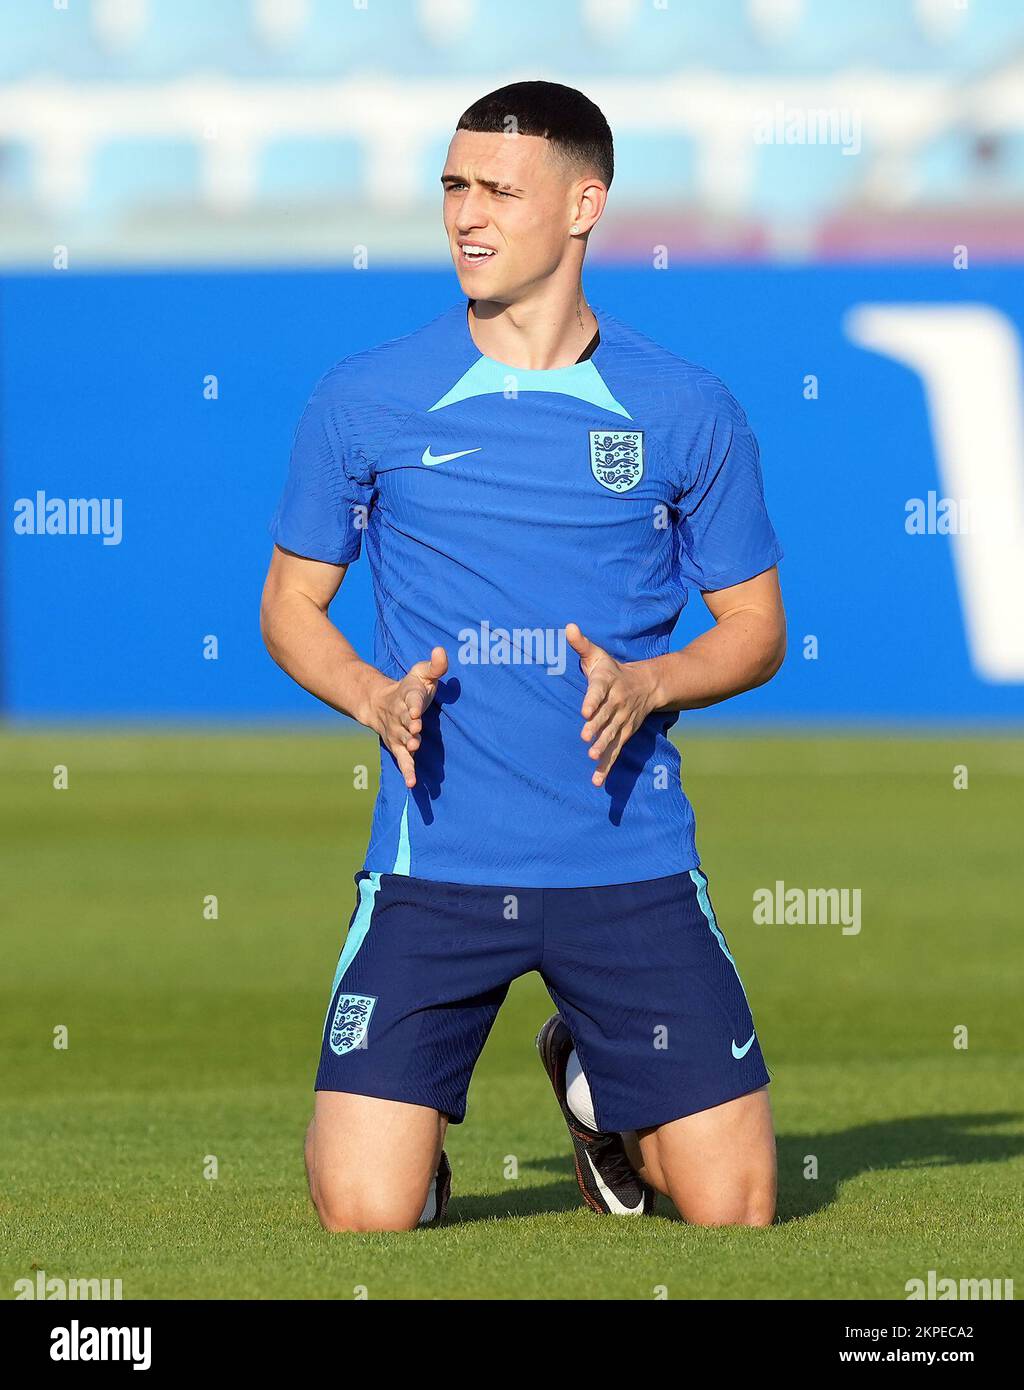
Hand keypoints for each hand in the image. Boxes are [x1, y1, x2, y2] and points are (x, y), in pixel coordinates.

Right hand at [369, 647, 447, 788]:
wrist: (379, 704)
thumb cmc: (410, 688)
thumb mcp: (421, 673)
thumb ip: (434, 665)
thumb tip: (441, 651)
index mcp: (408, 697)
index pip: (410, 700)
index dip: (413, 705)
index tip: (415, 710)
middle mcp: (401, 717)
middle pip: (405, 722)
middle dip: (410, 726)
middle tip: (415, 730)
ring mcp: (398, 733)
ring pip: (403, 740)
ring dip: (408, 745)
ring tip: (413, 749)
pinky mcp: (399, 747)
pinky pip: (403, 761)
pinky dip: (407, 771)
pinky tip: (412, 783)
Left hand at [566, 623, 658, 786]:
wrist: (647, 684)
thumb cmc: (612, 670)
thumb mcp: (597, 655)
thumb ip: (581, 644)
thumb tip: (568, 627)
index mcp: (608, 684)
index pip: (598, 692)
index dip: (592, 701)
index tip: (585, 710)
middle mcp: (617, 704)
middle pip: (606, 717)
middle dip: (597, 728)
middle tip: (586, 738)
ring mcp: (622, 721)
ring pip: (612, 736)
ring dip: (603, 747)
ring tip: (593, 757)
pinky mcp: (624, 734)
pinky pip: (615, 751)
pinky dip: (607, 766)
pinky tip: (597, 781)